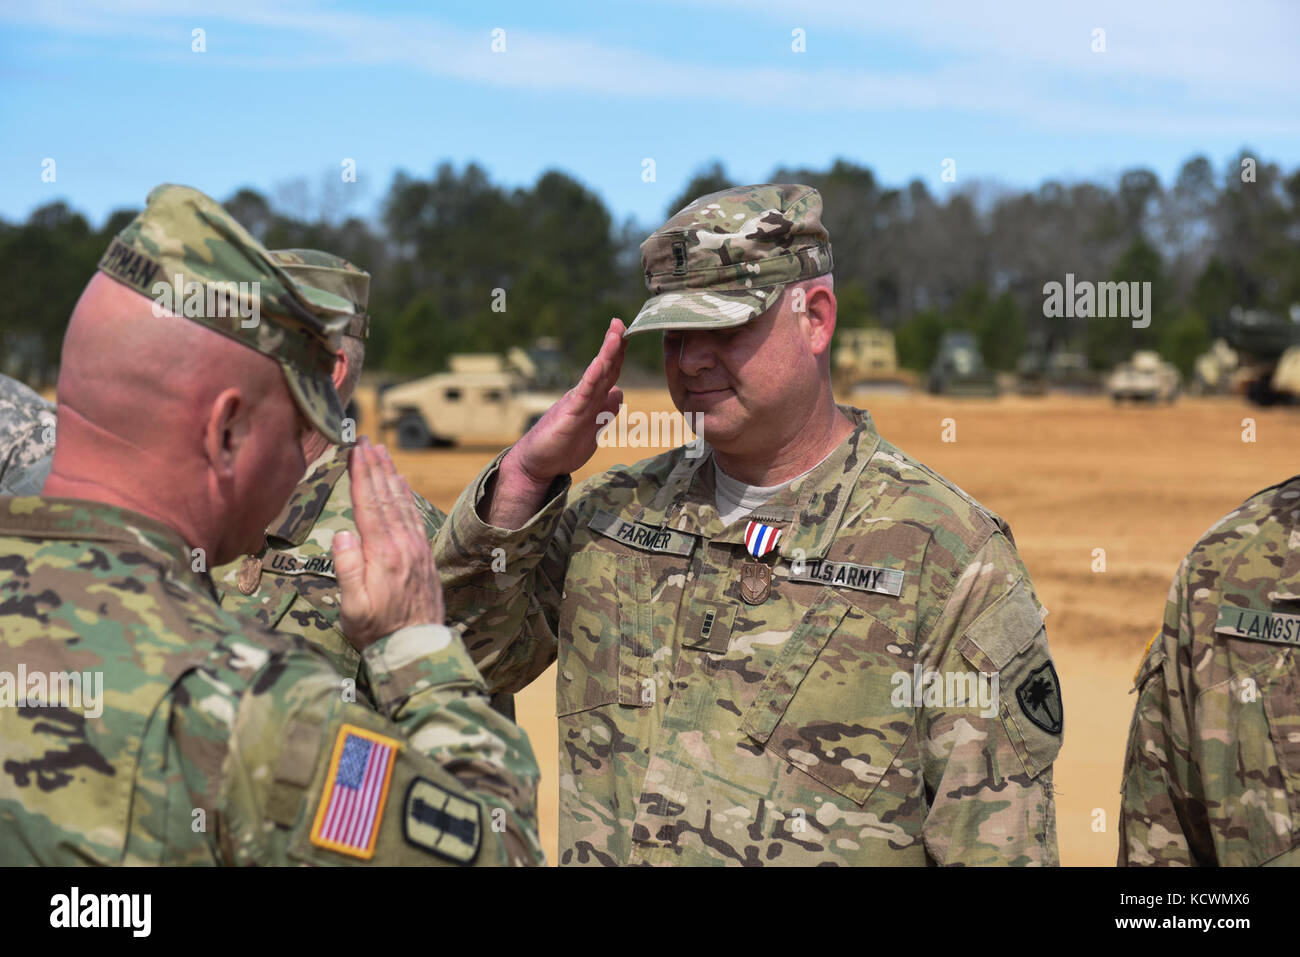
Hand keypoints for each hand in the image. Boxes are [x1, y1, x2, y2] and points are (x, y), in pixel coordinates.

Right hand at [334, 437, 443, 648]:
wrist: (417, 649)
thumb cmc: (377, 632)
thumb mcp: (354, 607)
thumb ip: (347, 569)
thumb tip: (342, 531)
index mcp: (382, 554)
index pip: (369, 505)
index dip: (361, 475)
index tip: (354, 450)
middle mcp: (403, 545)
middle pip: (386, 497)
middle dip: (375, 466)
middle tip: (366, 440)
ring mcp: (416, 548)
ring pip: (402, 503)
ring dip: (391, 475)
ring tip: (382, 453)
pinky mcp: (424, 555)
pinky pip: (414, 516)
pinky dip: (405, 496)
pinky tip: (401, 485)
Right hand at [487, 318, 625, 526]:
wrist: (538, 465)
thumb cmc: (562, 448)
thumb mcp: (593, 430)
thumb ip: (605, 411)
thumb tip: (619, 391)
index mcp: (592, 400)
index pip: (609, 373)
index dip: (619, 354)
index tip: (628, 333)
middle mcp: (584, 397)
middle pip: (604, 367)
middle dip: (614, 345)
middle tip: (620, 321)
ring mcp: (577, 405)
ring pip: (595, 375)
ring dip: (607, 354)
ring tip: (615, 333)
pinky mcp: (569, 416)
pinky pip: (583, 394)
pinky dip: (592, 378)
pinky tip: (599, 364)